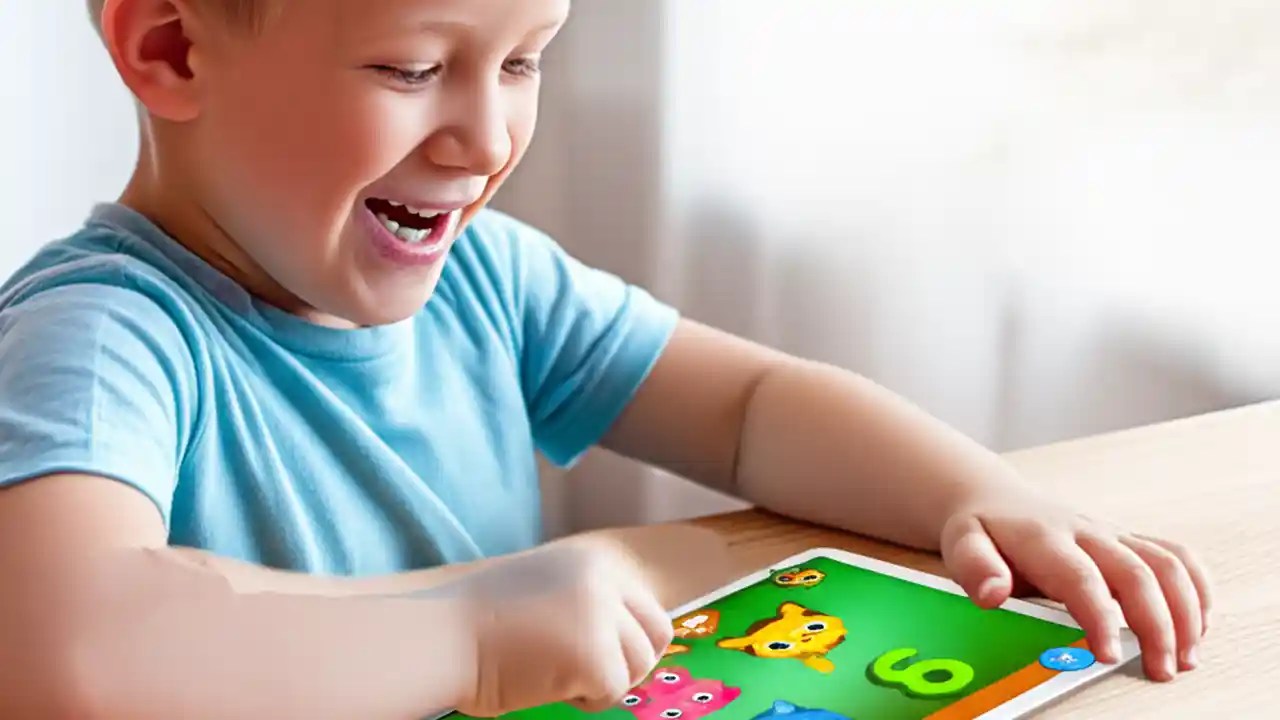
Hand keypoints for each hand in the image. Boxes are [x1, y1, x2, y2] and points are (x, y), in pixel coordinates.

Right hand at [429, 537, 673, 716]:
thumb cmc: (479, 623)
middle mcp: (605, 581)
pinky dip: (585, 700)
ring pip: (638, 666)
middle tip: (591, 676)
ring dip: (605, 681)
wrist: (438, 636)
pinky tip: (547, 686)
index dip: (630, 639)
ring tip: (558, 676)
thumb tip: (634, 642)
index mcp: (594, 562)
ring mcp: (602, 617)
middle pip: (655, 635)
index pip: (646, 606)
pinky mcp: (595, 657)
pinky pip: (612, 692)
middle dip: (631, 662)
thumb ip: (589, 604)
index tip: (602, 654)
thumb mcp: (547, 591)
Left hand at [939, 486, 1211, 681]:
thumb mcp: (961, 544)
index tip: (1109, 656)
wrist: (995, 499)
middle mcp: (1086, 533)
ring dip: (1186, 610)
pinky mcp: (1128, 540)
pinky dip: (1197, 588)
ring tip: (1186, 656)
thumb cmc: (981, 529)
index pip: (1081, 578)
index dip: (1100, 618)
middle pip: (1137, 572)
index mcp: (1044, 538)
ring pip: (1166, 563)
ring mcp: (1112, 535)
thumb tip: (992, 594)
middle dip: (1157, 624)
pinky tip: (1198, 623)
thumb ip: (975, 568)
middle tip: (1162, 670)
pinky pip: (1175, 555)